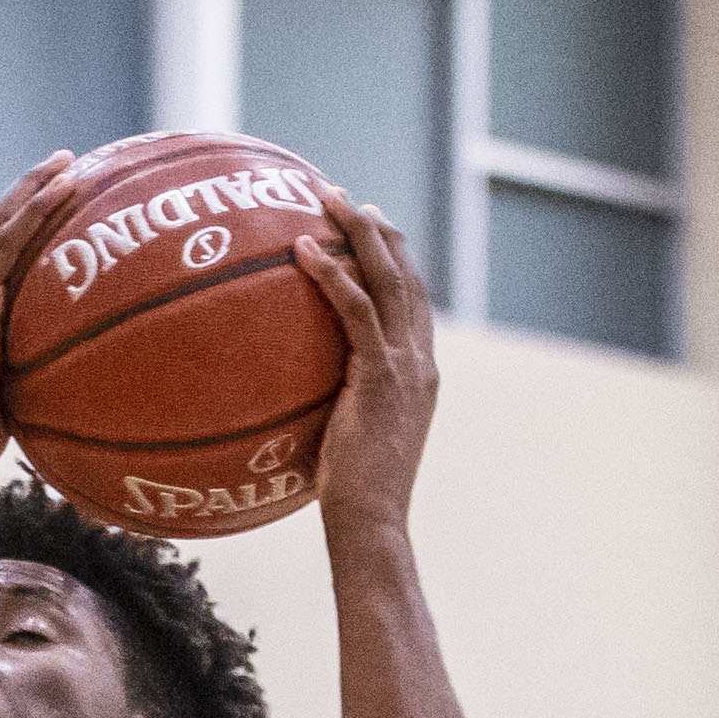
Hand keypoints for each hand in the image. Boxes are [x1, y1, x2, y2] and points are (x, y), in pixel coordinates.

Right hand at [0, 152, 76, 480]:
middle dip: (28, 193)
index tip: (51, 205)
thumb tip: (75, 394)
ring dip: (35, 187)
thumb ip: (33, 382)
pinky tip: (64, 185)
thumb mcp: (11, 401)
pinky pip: (9, 242)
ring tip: (68, 161)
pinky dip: (36, 209)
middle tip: (65, 165)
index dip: (22, 227)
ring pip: (1, 223)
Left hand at [298, 186, 439, 531]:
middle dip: (378, 230)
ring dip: (359, 234)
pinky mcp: (382, 377)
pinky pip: (357, 312)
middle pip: (406, 276)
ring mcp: (406, 366)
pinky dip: (332, 275)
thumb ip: (338, 404)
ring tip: (329, 200)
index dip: (394, 258)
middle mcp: (420, 360)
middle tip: (346, 197)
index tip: (370, 226)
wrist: (371, 520)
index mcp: (419, 372)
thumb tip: (297, 393)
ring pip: (389, 281)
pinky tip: (304, 250)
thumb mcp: (348, 436)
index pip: (413, 300)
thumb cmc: (351, 494)